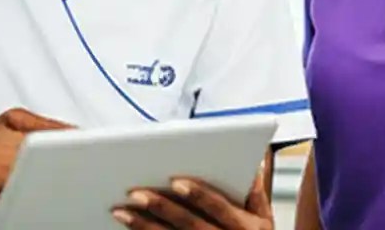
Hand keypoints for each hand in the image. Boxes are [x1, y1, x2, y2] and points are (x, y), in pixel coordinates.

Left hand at [113, 165, 273, 229]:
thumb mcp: (263, 219)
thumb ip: (254, 192)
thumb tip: (250, 160)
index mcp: (248, 227)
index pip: (221, 209)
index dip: (199, 195)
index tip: (176, 181)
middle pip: (191, 226)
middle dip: (163, 208)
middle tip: (136, 192)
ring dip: (144, 226)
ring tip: (121, 210)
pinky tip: (128, 227)